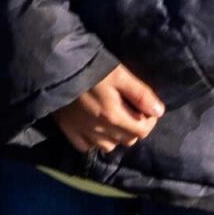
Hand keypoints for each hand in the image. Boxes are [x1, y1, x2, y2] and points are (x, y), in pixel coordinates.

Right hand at [51, 63, 165, 156]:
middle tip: (129, 109)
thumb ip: (140, 94)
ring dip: (116, 135)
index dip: (149, 120)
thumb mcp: (119, 74)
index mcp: (115, 117)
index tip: (144, 107)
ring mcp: (84, 134)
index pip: (143, 131)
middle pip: (128, 140)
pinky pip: (87, 146)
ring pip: (110, 146)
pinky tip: (93, 126)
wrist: (54, 70)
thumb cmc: (89, 68)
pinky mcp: (69, 132)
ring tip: (112, 118)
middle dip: (134, 126)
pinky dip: (94, 140)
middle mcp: (101, 132)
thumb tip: (159, 112)